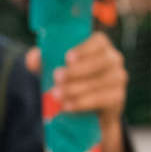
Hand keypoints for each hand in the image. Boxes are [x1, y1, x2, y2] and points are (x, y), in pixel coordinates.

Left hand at [27, 32, 129, 151]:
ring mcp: (118, 78)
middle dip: (77, 70)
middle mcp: (113, 59)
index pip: (98, 41)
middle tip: (56, 77)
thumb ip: (42, 61)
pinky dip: (83, 103)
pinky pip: (103, 99)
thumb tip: (32, 58)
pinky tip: (68, 106)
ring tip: (57, 95)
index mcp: (100, 46)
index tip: (67, 57)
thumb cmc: (68, 80)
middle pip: (101, 61)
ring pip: (100, 82)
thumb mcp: (53, 68)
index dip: (84, 48)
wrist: (86, 109)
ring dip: (77, 89)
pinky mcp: (118, 97)